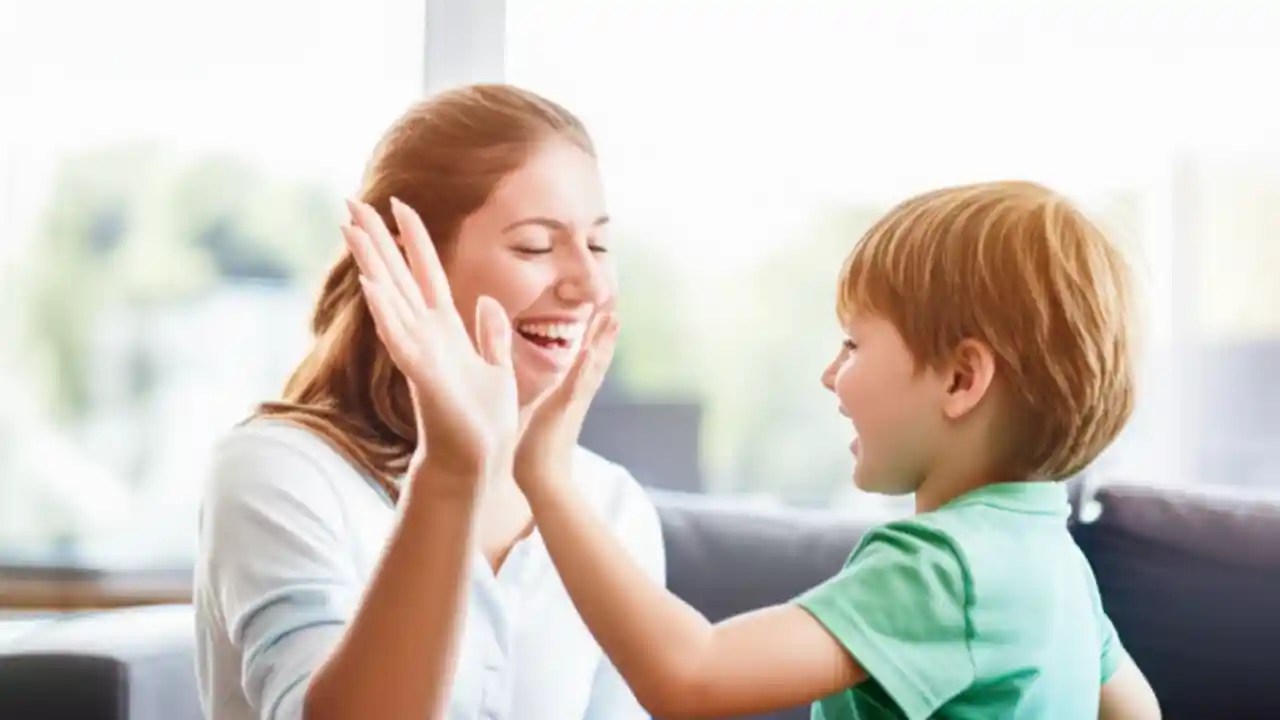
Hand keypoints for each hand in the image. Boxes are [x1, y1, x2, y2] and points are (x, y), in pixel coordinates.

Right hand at [341, 197, 518, 493]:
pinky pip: (399, 337)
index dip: (414, 237)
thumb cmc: (483, 419)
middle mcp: (426, 334)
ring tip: (351, 228)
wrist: (477, 458)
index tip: (399, 203)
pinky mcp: (421, 374)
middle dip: (375, 238)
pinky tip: (371, 284)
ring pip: (390, 297)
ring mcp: (419, 352)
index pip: (426, 271)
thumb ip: (490, 334)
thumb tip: (486, 301)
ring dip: (371, 263)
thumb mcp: (498, 367)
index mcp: (445, 329)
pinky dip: (385, 311)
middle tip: (349, 200)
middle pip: (396, 275)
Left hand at [513, 307, 620, 493]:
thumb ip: (524, 398)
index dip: (592, 342)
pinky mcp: (566, 409)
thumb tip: (510, 385)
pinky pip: (579, 382)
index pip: (582, 364)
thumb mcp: (525, 414)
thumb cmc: (528, 453)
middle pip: (594, 360)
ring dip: (604, 343)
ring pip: (592, 366)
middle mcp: (575, 397)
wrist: (538, 481)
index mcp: (565, 397)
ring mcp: (573, 402)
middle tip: (614, 311)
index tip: (599, 320)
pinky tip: (594, 348)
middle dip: (604, 336)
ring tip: (613, 319)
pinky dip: (588, 365)